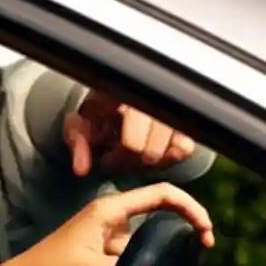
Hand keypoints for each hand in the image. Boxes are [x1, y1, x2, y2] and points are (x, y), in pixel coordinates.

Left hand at [13, 182, 213, 265]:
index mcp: (108, 209)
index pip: (161, 194)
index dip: (190, 206)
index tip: (206, 228)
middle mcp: (110, 212)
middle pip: (161, 205)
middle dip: (188, 219)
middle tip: (207, 243)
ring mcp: (109, 226)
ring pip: (151, 226)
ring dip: (172, 238)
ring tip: (192, 256)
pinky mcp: (106, 242)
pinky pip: (138, 242)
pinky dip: (154, 251)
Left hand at [63, 91, 195, 176]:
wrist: (116, 95)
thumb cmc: (98, 110)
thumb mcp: (80, 123)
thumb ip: (78, 144)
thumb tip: (81, 170)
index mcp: (127, 97)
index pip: (132, 144)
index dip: (117, 158)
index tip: (106, 158)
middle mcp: (155, 101)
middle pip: (152, 152)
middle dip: (131, 162)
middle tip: (117, 158)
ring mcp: (173, 110)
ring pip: (172, 151)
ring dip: (151, 159)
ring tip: (133, 152)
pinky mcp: (187, 122)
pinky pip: (186, 148)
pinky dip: (169, 155)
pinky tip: (150, 149)